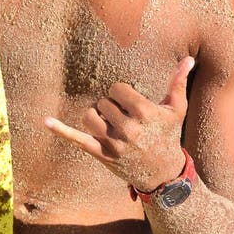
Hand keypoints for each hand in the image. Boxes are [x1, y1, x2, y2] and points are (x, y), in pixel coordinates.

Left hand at [44, 56, 194, 191]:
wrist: (163, 173)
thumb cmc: (168, 136)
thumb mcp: (176, 109)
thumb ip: (178, 82)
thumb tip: (188, 59)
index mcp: (144, 113)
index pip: (117, 89)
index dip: (122, 93)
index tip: (130, 103)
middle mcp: (128, 129)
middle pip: (103, 102)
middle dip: (111, 107)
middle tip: (124, 118)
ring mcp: (113, 143)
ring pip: (89, 116)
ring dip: (97, 117)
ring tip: (110, 124)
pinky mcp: (102, 154)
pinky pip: (77, 139)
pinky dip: (60, 130)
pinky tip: (45, 121)